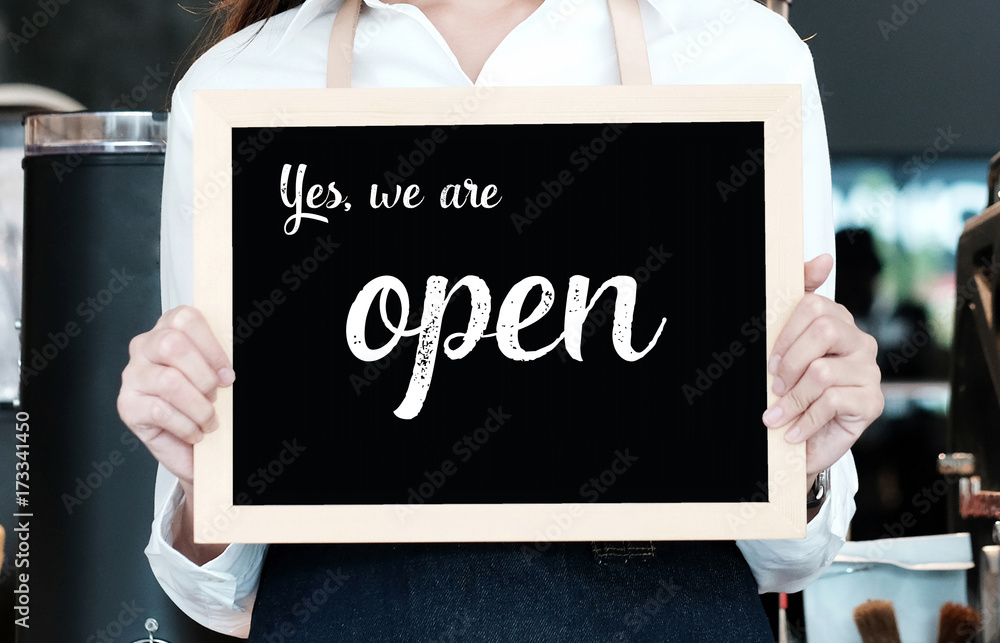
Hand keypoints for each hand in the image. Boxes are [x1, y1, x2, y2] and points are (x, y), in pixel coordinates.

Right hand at [117, 305, 234, 486]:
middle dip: (204, 376)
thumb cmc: (197, 404)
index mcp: (167, 330)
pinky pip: (160, 411)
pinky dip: (186, 426)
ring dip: (198, 406)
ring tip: (207, 419)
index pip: (185, 319)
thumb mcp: (209, 376)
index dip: (212, 347)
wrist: (184, 444)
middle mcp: (144, 348)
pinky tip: (194, 432)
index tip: (227, 373)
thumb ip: (216, 363)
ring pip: (169, 381)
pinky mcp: (127, 406)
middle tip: (214, 396)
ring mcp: (132, 376)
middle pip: (172, 344)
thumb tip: (228, 371)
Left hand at [761, 254, 883, 479]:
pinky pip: (832, 402)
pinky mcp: (872, 402)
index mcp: (838, 322)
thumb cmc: (792, 391)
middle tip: (773, 386)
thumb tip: (822, 259)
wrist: (805, 440)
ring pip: (823, 371)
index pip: (813, 305)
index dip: (785, 332)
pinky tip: (792, 431)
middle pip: (824, 331)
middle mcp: (859, 342)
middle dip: (790, 362)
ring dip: (791, 399)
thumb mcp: (784, 348)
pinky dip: (805, 419)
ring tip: (775, 417)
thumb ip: (794, 302)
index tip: (769, 360)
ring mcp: (869, 372)